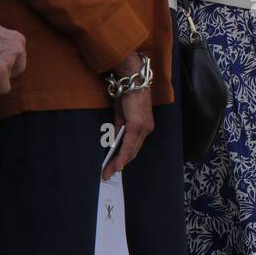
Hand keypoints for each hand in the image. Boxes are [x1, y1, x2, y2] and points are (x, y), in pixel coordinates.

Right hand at [103, 52, 152, 179]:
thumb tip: (114, 143)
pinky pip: (129, 144)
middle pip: (133, 151)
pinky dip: (122, 155)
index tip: (115, 169)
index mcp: (144, 127)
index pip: (134, 147)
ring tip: (108, 172)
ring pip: (131, 150)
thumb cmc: (127, 95)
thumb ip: (120, 129)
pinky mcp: (137, 125)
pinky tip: (117, 164)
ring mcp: (143, 128)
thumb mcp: (122, 115)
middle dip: (120, 164)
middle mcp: (147, 129)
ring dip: (119, 162)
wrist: (131, 80)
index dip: (124, 158)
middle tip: (108, 174)